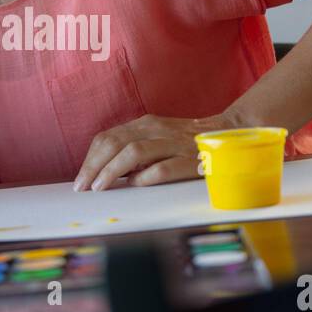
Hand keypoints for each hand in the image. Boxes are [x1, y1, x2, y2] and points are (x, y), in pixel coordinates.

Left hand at [74, 113, 227, 190]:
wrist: (231, 134)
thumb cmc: (188, 142)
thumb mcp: (157, 139)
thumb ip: (133, 150)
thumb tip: (102, 172)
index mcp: (146, 124)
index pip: (108, 138)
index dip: (90, 159)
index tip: (81, 179)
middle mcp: (158, 129)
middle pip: (115, 143)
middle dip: (94, 167)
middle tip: (83, 187)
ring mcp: (174, 144)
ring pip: (134, 153)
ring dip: (112, 171)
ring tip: (100, 188)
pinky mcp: (191, 160)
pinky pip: (163, 168)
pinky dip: (144, 178)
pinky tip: (135, 186)